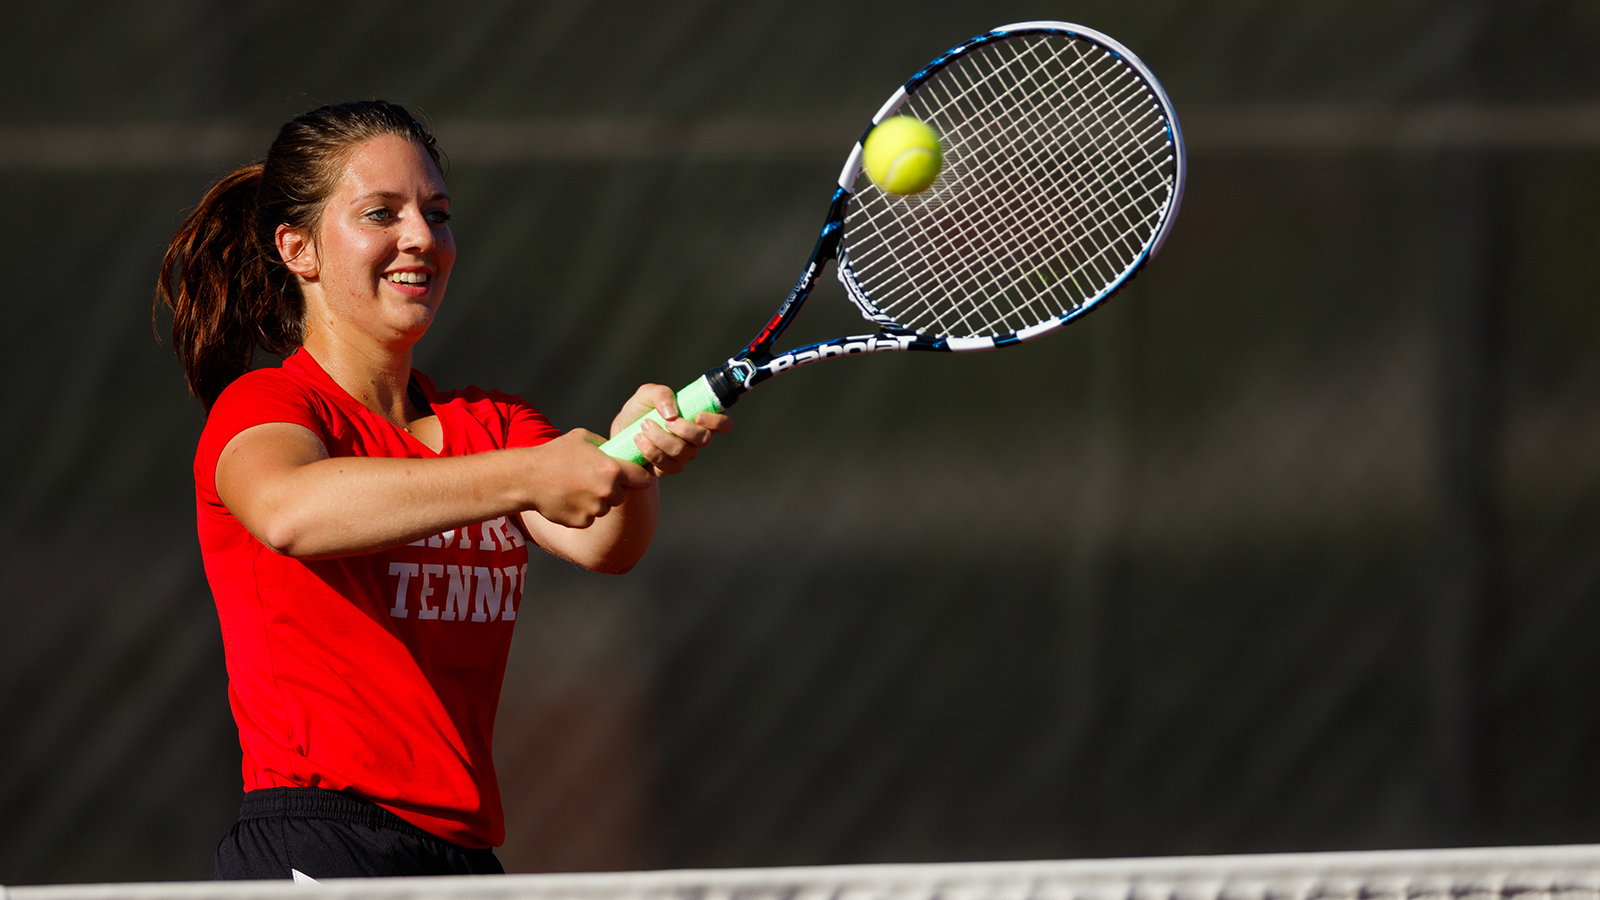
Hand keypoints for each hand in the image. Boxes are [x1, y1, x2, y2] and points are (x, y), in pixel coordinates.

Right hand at [524, 429, 653, 527]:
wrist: (528, 478)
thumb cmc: (554, 454)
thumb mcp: (582, 438)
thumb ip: (604, 445)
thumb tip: (617, 450)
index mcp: (612, 469)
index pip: (643, 479)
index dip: (639, 477)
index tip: (634, 477)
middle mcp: (607, 491)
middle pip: (623, 495)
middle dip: (614, 489)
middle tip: (594, 480)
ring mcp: (595, 509)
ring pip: (605, 507)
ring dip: (597, 501)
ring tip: (576, 488)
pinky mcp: (582, 522)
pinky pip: (590, 518)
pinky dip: (582, 511)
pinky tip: (568, 499)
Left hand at [612, 384, 733, 475]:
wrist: (621, 431)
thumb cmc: (640, 410)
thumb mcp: (647, 394)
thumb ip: (661, 394)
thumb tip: (671, 413)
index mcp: (699, 418)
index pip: (725, 423)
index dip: (718, 422)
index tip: (698, 416)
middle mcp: (696, 439)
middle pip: (704, 439)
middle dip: (683, 429)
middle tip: (664, 420)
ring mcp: (684, 455)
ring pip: (682, 452)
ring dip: (661, 438)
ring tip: (643, 426)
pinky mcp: (668, 468)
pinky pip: (665, 464)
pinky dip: (650, 450)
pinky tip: (638, 439)